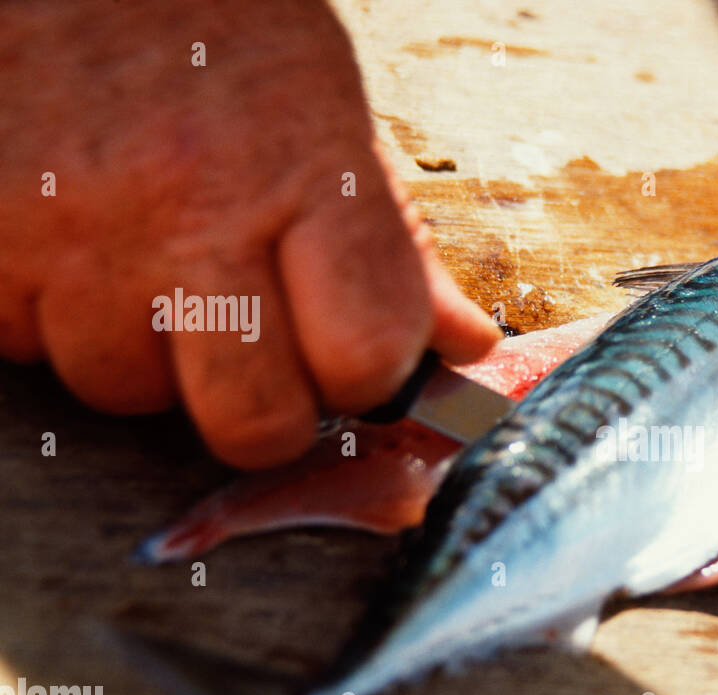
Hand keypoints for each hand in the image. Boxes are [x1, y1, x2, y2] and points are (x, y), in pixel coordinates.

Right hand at [0, 0, 499, 467]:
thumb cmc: (206, 24)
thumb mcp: (325, 108)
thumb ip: (396, 241)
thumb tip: (463, 346)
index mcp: (298, 168)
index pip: (365, 353)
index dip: (368, 376)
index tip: (353, 356)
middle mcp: (187, 209)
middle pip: (251, 419)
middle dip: (264, 408)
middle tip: (256, 349)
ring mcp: (75, 234)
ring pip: (129, 393)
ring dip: (147, 356)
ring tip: (148, 262)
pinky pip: (30, 349)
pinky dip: (54, 319)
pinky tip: (77, 246)